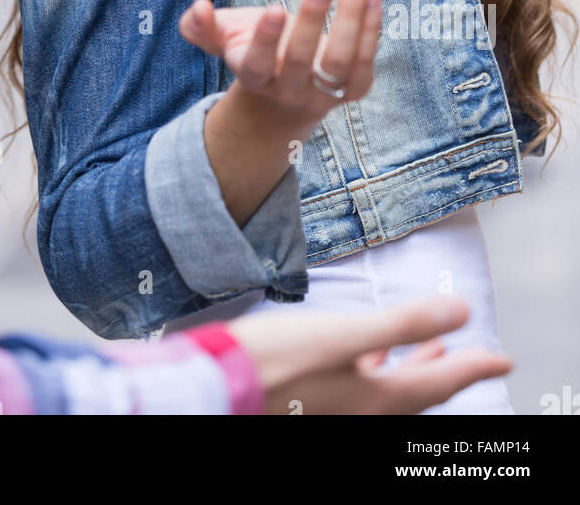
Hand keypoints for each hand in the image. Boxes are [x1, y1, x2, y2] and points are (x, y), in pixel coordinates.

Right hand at [179, 0, 380, 130]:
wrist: (286, 98)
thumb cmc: (253, 54)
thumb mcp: (224, 40)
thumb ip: (201, 27)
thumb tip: (197, 7)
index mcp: (255, 76)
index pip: (259, 63)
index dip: (266, 39)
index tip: (274, 7)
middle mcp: (289, 89)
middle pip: (302, 60)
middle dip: (312, 20)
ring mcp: (323, 93)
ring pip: (340, 62)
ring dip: (352, 20)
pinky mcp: (353, 90)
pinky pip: (365, 63)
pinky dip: (371, 29)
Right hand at [227, 295, 512, 414]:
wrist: (222, 387)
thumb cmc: (278, 362)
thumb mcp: (346, 335)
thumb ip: (403, 322)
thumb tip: (461, 311)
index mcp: (380, 398)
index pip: (442, 381)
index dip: (476, 367)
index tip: (502, 358)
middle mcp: (366, 412)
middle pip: (422, 392)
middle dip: (450, 371)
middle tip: (476, 358)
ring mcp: (341, 410)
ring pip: (395, 392)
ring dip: (417, 369)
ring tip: (432, 351)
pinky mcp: (318, 402)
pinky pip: (367, 390)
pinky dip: (383, 372)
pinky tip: (370, 356)